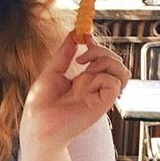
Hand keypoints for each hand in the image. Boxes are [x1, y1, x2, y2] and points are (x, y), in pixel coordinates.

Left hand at [20, 33, 129, 151]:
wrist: (37, 125)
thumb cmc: (41, 106)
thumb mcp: (52, 72)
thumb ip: (64, 54)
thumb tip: (74, 34)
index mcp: (84, 80)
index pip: (102, 59)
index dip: (97, 45)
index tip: (85, 37)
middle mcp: (94, 88)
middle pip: (115, 62)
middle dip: (102, 50)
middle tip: (82, 55)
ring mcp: (99, 96)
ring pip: (122, 72)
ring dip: (107, 61)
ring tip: (87, 65)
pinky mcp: (102, 105)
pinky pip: (115, 84)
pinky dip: (103, 76)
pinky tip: (87, 79)